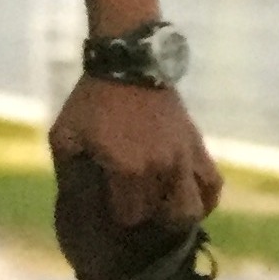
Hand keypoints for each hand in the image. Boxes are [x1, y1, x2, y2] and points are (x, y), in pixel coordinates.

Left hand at [49, 76, 222, 231]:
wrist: (128, 61)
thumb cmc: (91, 100)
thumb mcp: (65, 134)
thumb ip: (67, 170)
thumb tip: (73, 201)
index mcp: (127, 168)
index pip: (130, 215)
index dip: (118, 217)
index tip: (110, 209)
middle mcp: (160, 167)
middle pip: (160, 215)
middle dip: (145, 218)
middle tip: (134, 210)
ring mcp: (183, 157)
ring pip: (192, 209)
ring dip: (177, 216)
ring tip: (163, 211)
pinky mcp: (197, 145)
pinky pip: (213, 184)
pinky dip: (206, 199)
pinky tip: (190, 200)